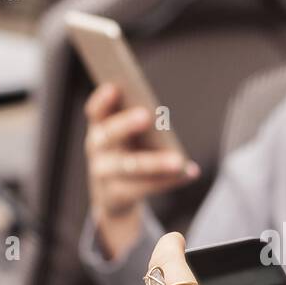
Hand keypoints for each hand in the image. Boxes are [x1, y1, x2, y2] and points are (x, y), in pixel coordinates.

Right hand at [84, 84, 198, 255]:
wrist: (112, 197)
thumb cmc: (125, 154)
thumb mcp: (124, 138)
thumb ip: (134, 123)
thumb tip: (160, 114)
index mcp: (98, 129)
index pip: (95, 112)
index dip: (102, 100)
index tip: (113, 87)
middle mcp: (97, 151)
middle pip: (109, 136)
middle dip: (126, 124)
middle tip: (145, 115)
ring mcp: (105, 175)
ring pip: (130, 167)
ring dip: (155, 162)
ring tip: (178, 160)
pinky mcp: (118, 195)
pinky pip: (146, 186)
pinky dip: (170, 180)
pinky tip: (190, 171)